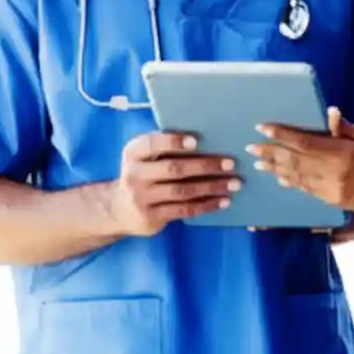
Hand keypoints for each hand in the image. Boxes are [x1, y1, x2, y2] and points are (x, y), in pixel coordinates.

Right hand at [107, 132, 240, 236]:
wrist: (118, 209)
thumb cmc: (142, 173)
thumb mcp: (143, 157)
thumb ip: (163, 147)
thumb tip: (207, 136)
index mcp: (133, 153)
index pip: (152, 144)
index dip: (174, 142)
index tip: (197, 140)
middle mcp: (135, 175)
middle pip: (173, 169)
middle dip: (204, 166)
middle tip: (230, 163)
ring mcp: (142, 198)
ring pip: (182, 192)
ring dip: (211, 187)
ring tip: (234, 183)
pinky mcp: (152, 217)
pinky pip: (184, 210)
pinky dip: (206, 205)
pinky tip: (223, 201)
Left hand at [247, 108, 353, 213]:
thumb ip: (347, 128)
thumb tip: (330, 113)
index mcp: (343, 154)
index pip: (304, 143)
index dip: (281, 135)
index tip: (262, 127)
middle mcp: (334, 174)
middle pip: (294, 161)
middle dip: (271, 153)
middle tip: (251, 147)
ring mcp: (332, 191)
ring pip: (297, 177)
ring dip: (276, 169)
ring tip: (258, 163)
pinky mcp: (333, 202)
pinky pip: (306, 189)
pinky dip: (291, 181)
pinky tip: (280, 177)